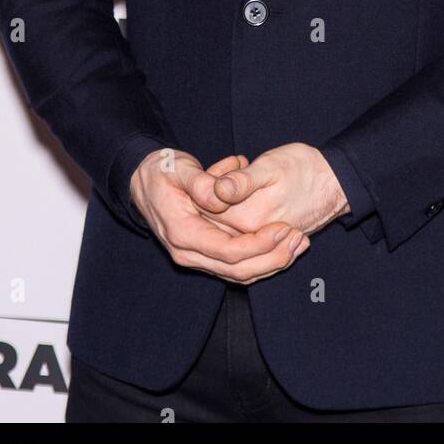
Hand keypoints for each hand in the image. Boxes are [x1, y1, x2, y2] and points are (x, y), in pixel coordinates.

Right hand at [130, 148, 309, 283]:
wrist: (144, 181)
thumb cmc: (163, 171)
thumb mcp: (179, 169)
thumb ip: (200, 182)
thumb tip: (220, 196)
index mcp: (183, 233)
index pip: (228, 251)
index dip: (259, 243)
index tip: (284, 229)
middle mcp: (188, 253)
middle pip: (237, 271)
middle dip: (272, 258)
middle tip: (299, 239)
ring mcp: (196, 257)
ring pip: (239, 274)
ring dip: (272, 261)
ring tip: (299, 243)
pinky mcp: (205, 254)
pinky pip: (237, 266)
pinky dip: (262, 258)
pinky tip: (284, 244)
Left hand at [193, 143, 348, 238]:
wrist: (335, 185)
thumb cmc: (305, 168)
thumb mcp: (272, 165)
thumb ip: (243, 180)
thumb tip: (216, 190)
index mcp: (247, 218)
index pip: (204, 211)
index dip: (199, 190)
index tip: (212, 171)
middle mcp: (251, 237)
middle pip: (210, 226)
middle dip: (206, 201)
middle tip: (222, 174)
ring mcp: (259, 243)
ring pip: (223, 234)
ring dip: (218, 213)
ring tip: (230, 185)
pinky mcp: (267, 243)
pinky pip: (238, 240)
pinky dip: (231, 223)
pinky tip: (236, 206)